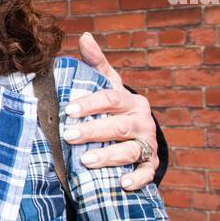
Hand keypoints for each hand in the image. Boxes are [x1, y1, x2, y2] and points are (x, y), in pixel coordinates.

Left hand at [62, 32, 158, 190]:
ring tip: (85, 161)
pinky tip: (122, 183)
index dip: (90, 103)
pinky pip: (147, 172)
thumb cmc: (115, 109)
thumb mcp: (109, 86)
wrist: (138, 135)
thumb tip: (85, 37)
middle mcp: (142, 121)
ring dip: (109, 156)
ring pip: (130, 150)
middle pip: (119, 126)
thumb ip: (97, 65)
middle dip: (93, 131)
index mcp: (130, 101)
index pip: (111, 98)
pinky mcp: (151, 164)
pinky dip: (137, 179)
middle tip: (68, 135)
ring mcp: (148, 143)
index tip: (68, 109)